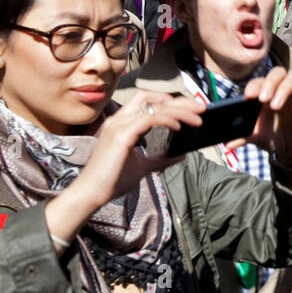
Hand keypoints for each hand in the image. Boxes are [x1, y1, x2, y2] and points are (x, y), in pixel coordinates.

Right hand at [48, 92, 204, 238]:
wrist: (90, 194)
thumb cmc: (111, 181)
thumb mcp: (142, 167)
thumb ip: (160, 159)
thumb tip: (181, 154)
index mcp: (122, 123)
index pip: (148, 102)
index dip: (171, 101)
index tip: (191, 108)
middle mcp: (119, 119)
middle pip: (152, 98)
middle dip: (179, 101)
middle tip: (201, 107)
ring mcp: (118, 125)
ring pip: (153, 107)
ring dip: (179, 111)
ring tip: (197, 119)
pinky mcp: (121, 135)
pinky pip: (149, 119)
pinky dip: (166, 120)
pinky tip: (179, 127)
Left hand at [242, 67, 291, 169]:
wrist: (290, 150)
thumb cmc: (272, 137)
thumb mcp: (256, 137)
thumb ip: (243, 137)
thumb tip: (227, 144)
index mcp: (264, 94)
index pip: (259, 81)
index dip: (254, 85)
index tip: (248, 96)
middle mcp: (280, 90)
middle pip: (277, 73)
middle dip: (269, 83)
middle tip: (262, 98)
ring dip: (283, 89)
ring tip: (275, 105)